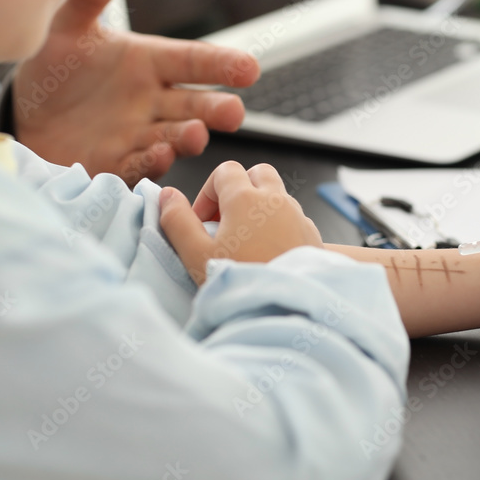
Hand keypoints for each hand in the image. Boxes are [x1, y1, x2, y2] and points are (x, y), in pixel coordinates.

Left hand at [14, 0, 259, 184]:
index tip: (249, 69)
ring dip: (188, 138)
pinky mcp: (116, 166)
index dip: (222, 65)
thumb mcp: (67, 28)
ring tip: (196, 134)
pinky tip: (157, 156)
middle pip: (194, 106)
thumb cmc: (56, 68)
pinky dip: (150, 164)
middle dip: (216, 110)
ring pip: (173, 139)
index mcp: (150, 64)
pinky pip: (138, 167)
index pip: (194, 62)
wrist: (22, 115)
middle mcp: (152, 103)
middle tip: (234, 113)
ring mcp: (138, 137)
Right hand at [159, 162, 322, 284]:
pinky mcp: (312, 235)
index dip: (208, 192)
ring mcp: (298, 216)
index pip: (225, 171)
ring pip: (277, 195)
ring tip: (246, 240)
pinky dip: (279, 224)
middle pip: (257, 173)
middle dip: (239, 190)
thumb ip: (177, 221)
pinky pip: (293, 217)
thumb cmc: (243, 282)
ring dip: (260, 207)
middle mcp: (276, 200)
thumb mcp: (196, 254)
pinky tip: (268, 252)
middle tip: (226, 221)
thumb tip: (168, 195)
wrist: (288, 308)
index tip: (202, 221)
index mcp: (246, 198)